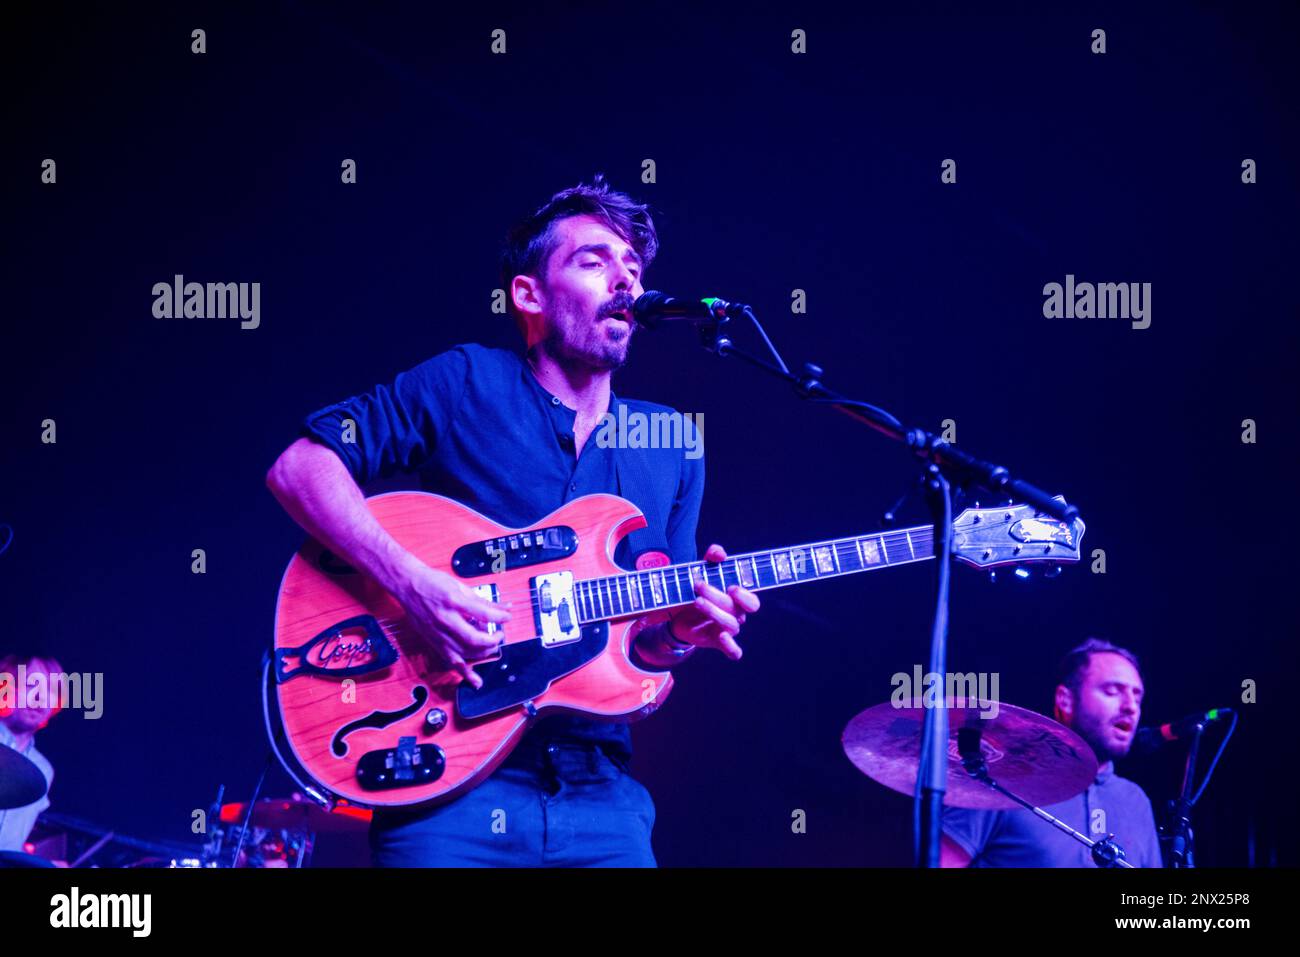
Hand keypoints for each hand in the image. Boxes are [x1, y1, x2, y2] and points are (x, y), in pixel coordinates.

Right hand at [392, 559, 510, 687]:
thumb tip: (504, 608)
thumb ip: (483, 601)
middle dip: (492, 640)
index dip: (500, 618)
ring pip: (465, 652)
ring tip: (491, 646)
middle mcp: (446, 620)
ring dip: (483, 652)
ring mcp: (439, 633)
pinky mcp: (434, 642)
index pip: (484, 614)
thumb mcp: (461, 587)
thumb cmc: (432, 583)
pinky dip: (465, 672)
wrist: (407, 586)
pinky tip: (476, 681)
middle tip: (499, 635)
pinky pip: (451, 661)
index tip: (507, 618)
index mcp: (454, 601)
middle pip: (474, 639)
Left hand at [664, 543, 759, 660]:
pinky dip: (731, 646)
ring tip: (696, 600)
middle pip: (737, 610)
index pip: (752, 601)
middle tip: (700, 585)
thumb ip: (711, 558)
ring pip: (731, 625)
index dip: (745, 596)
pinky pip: (734, 651)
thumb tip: (720, 553)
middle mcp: (737, 615)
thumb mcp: (702, 570)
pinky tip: (722, 637)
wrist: (679, 613)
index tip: (731, 587)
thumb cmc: (698, 590)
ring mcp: (728, 630)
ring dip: (713, 611)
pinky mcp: (717, 642)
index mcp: (737, 600)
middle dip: (719, 598)